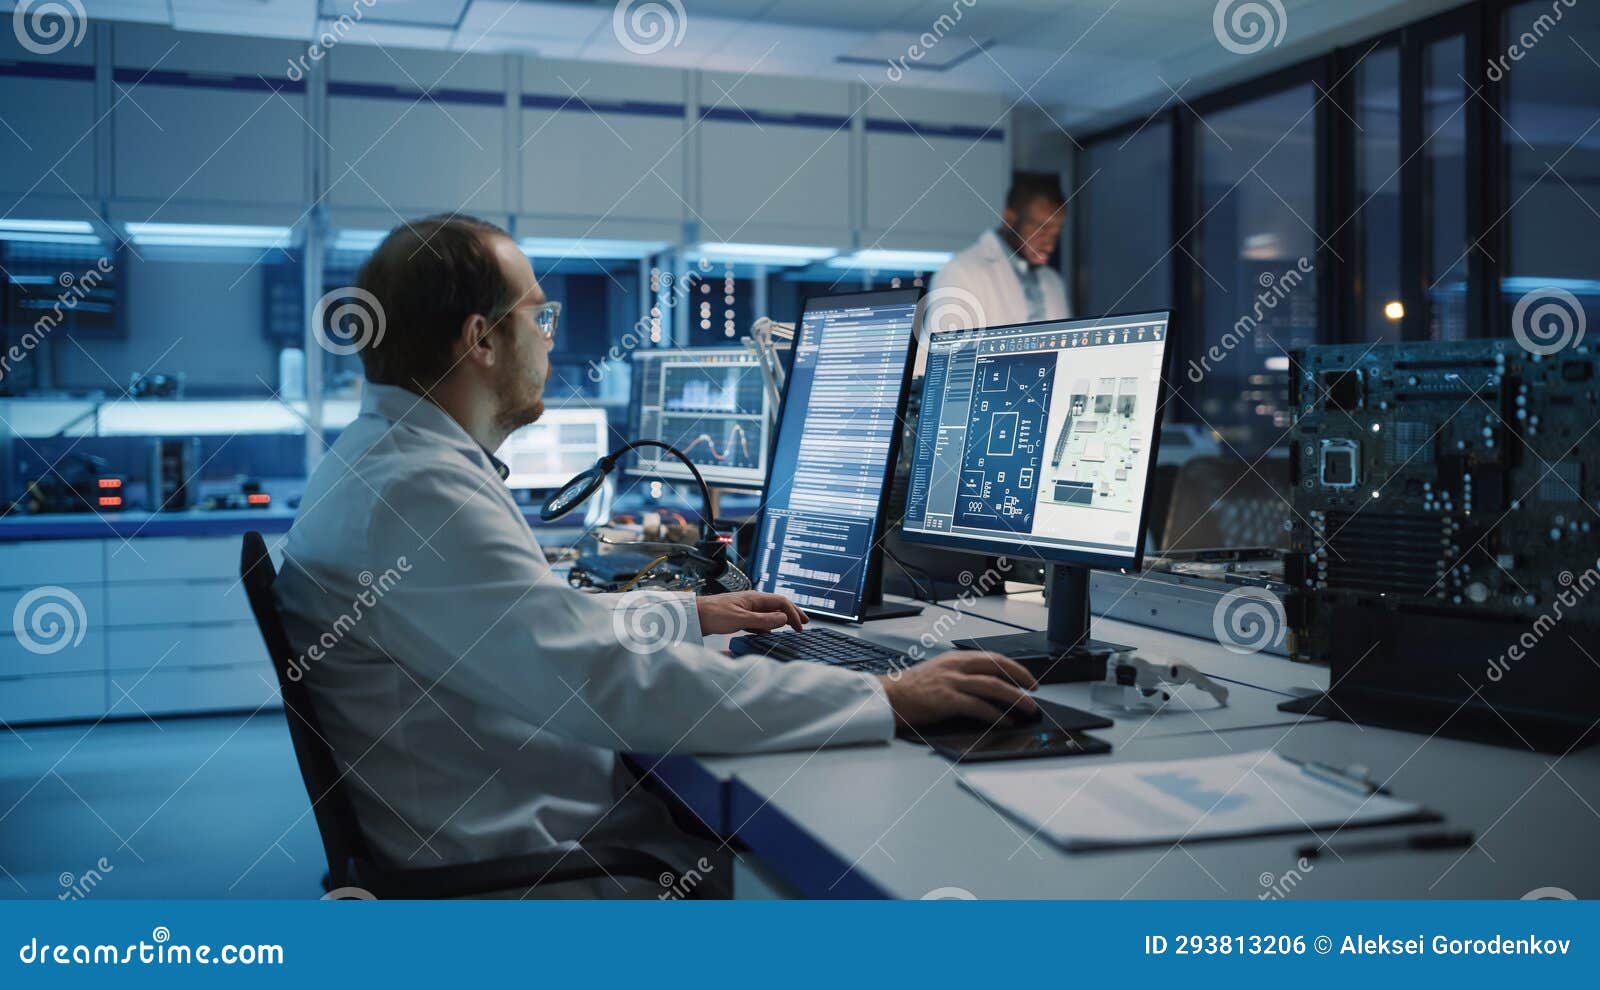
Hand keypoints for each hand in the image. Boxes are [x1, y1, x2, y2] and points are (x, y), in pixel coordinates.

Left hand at [696, 591, 807, 635]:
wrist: (693, 615)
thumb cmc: (713, 614)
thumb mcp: (741, 619)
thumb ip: (763, 620)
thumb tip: (783, 620)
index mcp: (755, 598)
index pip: (781, 603)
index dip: (794, 614)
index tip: (800, 627)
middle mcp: (752, 602)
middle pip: (777, 606)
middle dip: (792, 613)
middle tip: (804, 622)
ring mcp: (745, 609)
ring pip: (768, 613)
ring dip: (780, 621)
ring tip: (790, 628)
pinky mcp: (738, 617)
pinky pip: (758, 621)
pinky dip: (767, 627)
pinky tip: (767, 634)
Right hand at [878, 651, 1037, 727]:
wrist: (886, 697)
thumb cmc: (909, 690)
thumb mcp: (938, 674)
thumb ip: (961, 676)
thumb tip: (988, 690)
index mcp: (955, 659)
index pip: (993, 658)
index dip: (1014, 668)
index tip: (1028, 679)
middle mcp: (955, 666)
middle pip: (998, 667)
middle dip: (1022, 678)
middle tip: (1035, 691)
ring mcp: (951, 682)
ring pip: (993, 686)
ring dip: (1016, 698)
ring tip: (1029, 708)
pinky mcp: (946, 700)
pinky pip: (979, 706)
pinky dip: (996, 714)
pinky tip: (1005, 720)